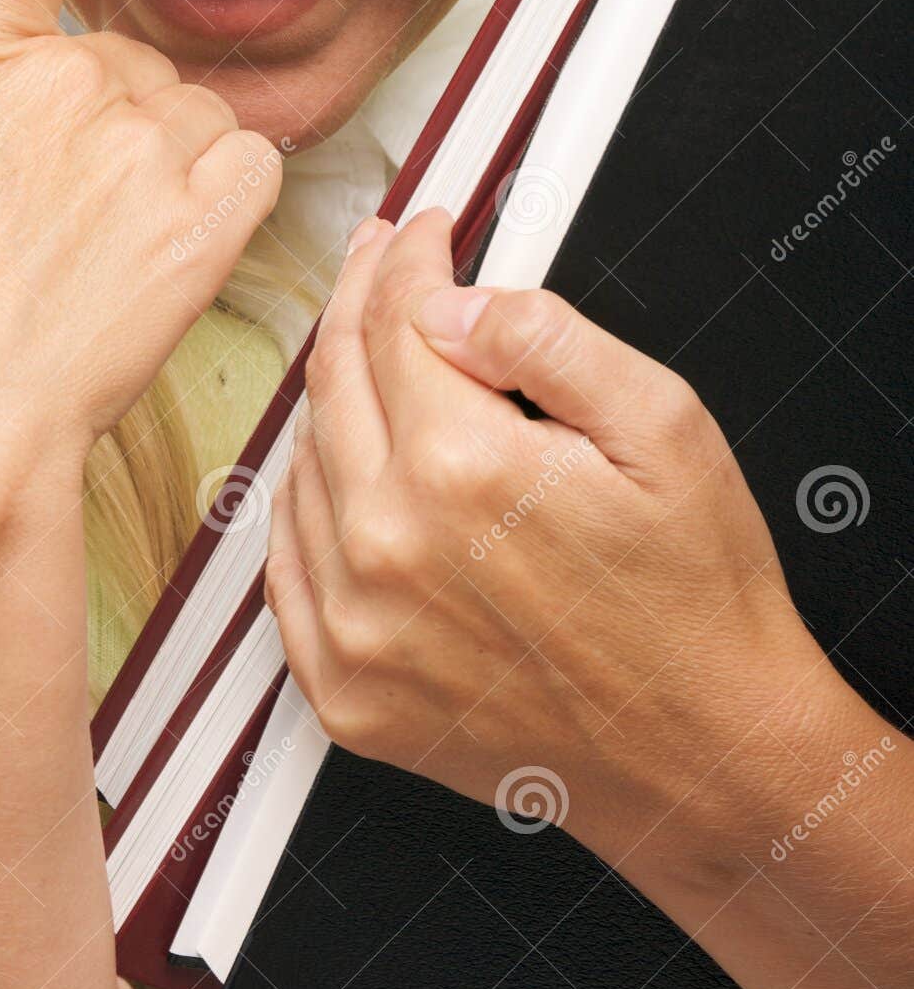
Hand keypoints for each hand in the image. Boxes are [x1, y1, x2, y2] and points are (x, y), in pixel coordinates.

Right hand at [0, 0, 280, 516]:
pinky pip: (254, 164)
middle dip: (119, 128)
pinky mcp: (205, 213)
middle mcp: (66, 78)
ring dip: (174, 169)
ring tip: (103, 253)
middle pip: (139, 66)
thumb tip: (15, 89)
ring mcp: (141, 143)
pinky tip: (167, 252)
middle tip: (65, 219)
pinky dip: (228, 198)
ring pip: (200, 120)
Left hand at [266, 208, 853, 887]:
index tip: (423, 230)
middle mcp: (385, 547)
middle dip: (359, 302)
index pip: (395, 322)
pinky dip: (305, 503)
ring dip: (331, 398)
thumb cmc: (695, 601)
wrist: (702, 757)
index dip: (407, 256)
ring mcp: (355, 628)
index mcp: (460, 470)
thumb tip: (453, 301)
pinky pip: (286, 568)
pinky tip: (337, 471)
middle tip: (382, 260)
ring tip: (372, 359)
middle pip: (335, 381)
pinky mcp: (346, 691)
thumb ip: (549, 341)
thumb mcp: (663, 431)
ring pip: (302, 466)